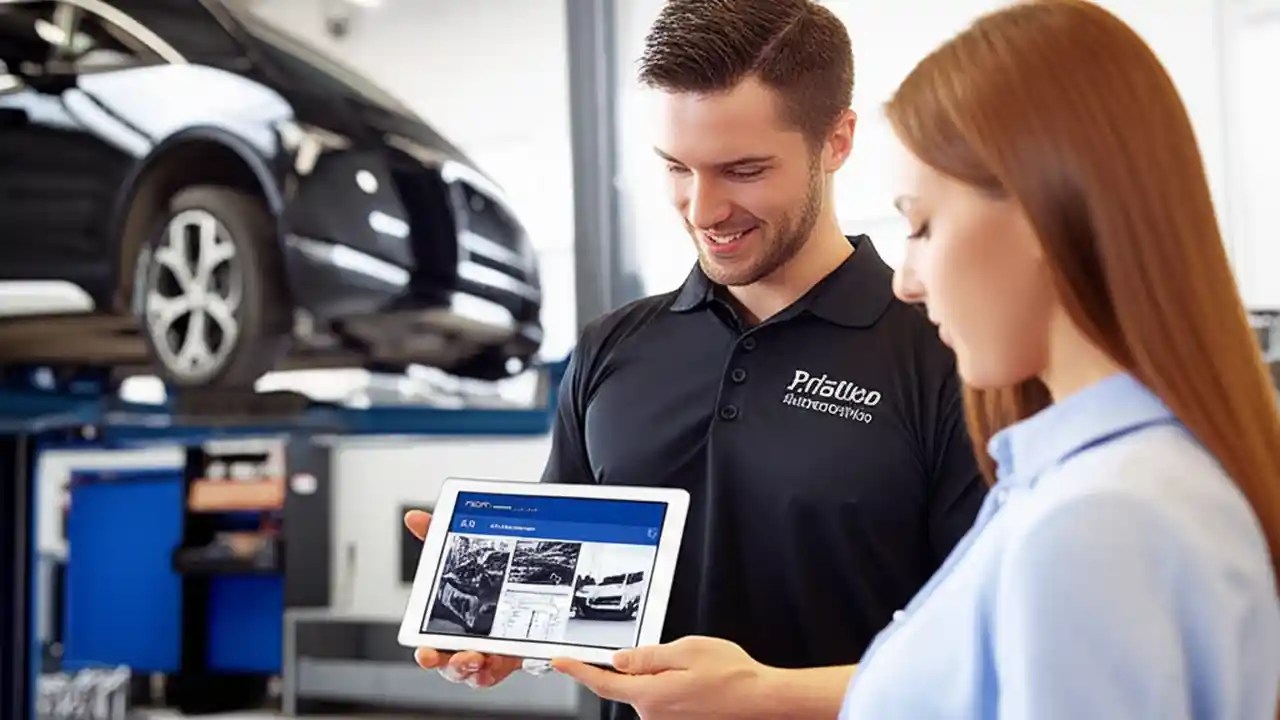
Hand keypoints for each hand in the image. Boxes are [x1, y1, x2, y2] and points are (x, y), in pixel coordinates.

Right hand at [403, 510, 522, 687]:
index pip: (431, 647)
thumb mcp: (458, 554)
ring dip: (479, 670)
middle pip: (453, 667)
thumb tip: (414, 517)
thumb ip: (436, 537)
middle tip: (464, 656)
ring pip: (478, 673)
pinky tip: (510, 658)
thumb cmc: (476, 578)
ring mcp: (488, 653)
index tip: (425, 654)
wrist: (516, 580)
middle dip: (455, 666)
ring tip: (484, 657)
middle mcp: (463, 645)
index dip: (428, 655)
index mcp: (445, 628)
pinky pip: (506, 669)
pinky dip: (504, 666)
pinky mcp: (510, 656)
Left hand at [552, 636, 776, 719]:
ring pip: (647, 689)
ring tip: (696, 668)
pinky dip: (671, 683)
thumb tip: (620, 660)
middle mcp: (653, 714)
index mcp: (650, 695)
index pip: (603, 683)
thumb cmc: (731, 675)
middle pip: (628, 683)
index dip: (578, 670)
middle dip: (640, 664)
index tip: (560, 662)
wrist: (761, 701)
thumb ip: (648, 656)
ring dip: (660, 674)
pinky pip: (662, 698)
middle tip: (675, 654)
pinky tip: (697, 679)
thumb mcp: (686, 651)